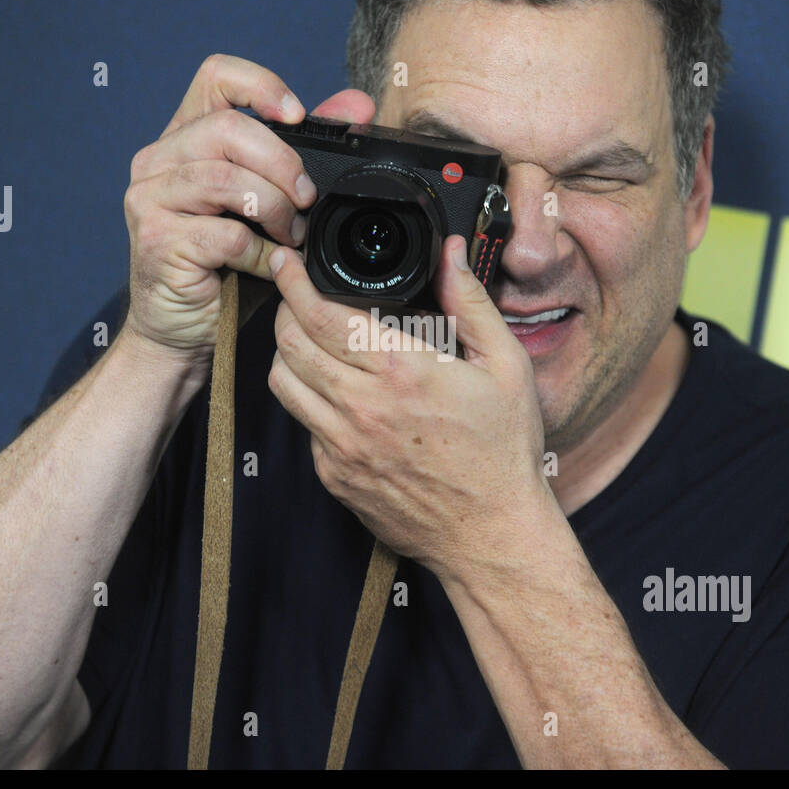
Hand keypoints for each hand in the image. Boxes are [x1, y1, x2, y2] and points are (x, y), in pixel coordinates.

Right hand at [119, 52, 374, 381]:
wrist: (180, 329)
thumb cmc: (225, 267)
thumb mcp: (270, 205)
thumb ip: (306, 151)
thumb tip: (356, 105)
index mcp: (185, 138)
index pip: (216, 77)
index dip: (261, 85)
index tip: (299, 115)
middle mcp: (157, 160)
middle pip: (226, 127)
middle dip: (282, 163)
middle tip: (308, 199)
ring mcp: (149, 198)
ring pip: (225, 178)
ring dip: (275, 210)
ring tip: (293, 237)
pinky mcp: (155, 240)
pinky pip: (224, 234)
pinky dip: (260, 253)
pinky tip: (268, 266)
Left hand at [266, 234, 555, 583]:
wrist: (491, 534)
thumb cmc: (503, 452)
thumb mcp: (506, 367)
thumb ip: (472, 303)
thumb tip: (452, 254)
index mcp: (400, 372)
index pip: (321, 314)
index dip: (293, 281)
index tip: (287, 261)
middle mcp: (361, 408)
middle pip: (288, 344)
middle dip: (285, 308)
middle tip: (297, 295)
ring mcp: (342, 447)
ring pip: (283, 384)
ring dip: (287, 353)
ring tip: (308, 339)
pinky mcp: (335, 476)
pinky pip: (304, 425)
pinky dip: (310, 399)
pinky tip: (339, 393)